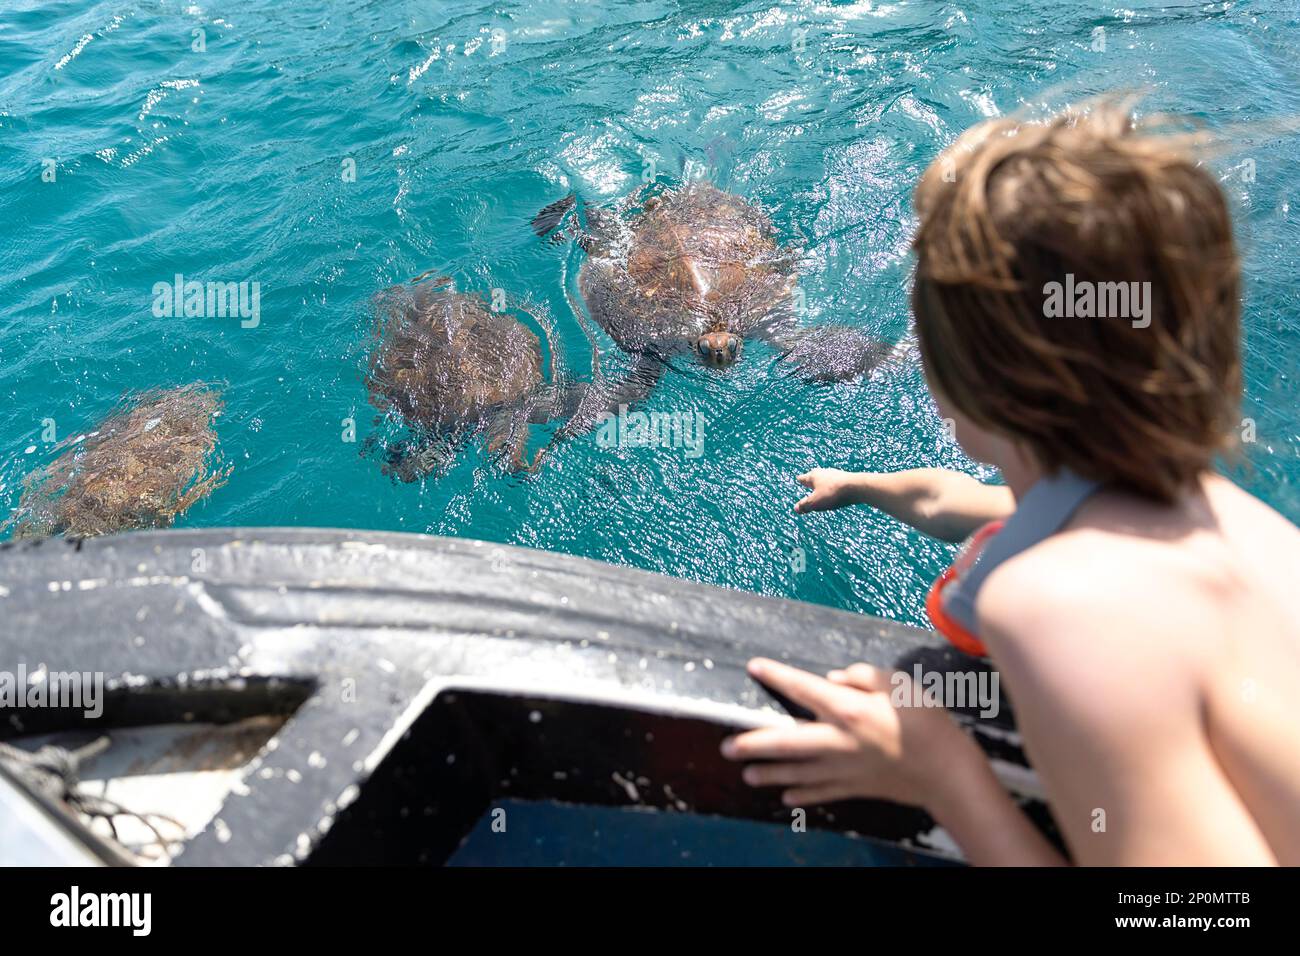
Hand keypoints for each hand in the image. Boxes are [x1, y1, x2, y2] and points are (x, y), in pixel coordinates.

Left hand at [721, 658, 978, 810]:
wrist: (948, 771)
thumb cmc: (927, 721)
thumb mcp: (899, 683)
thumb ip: (863, 676)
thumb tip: (832, 679)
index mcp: (847, 709)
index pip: (802, 689)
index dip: (776, 676)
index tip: (754, 667)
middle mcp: (837, 741)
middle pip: (786, 742)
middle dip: (753, 744)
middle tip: (726, 747)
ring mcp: (844, 768)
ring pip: (798, 772)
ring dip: (770, 773)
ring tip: (747, 774)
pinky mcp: (856, 787)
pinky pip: (822, 792)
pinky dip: (802, 795)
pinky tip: (786, 797)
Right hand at [793, 468, 861, 513]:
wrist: (856, 487)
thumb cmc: (832, 493)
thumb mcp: (815, 503)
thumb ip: (805, 505)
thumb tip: (796, 508)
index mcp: (813, 476)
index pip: (803, 478)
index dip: (800, 481)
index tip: (798, 479)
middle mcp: (824, 472)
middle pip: (815, 476)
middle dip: (812, 481)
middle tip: (808, 482)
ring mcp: (836, 474)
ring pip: (826, 479)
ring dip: (823, 484)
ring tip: (821, 488)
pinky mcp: (846, 479)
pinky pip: (836, 483)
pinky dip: (833, 487)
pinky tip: (835, 492)